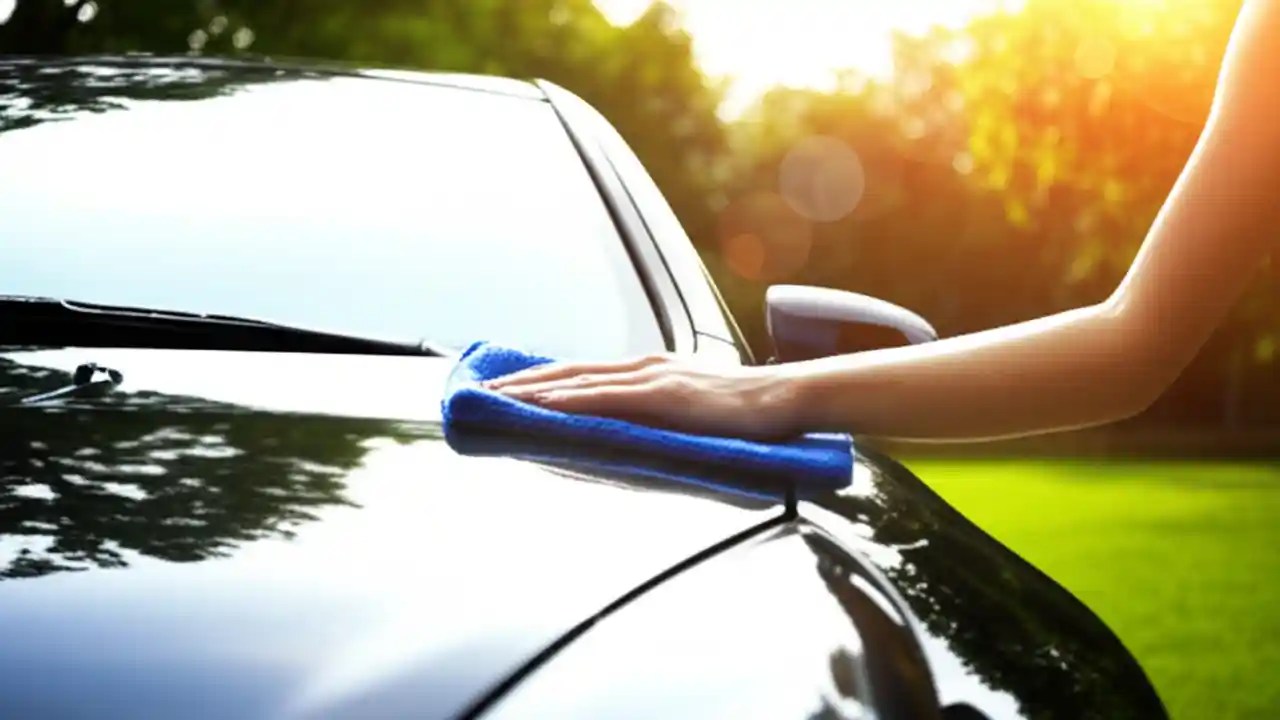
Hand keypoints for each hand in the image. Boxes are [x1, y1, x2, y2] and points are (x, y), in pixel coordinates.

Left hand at [485, 354, 804, 439]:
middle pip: (570, 369)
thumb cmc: (745, 411)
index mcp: (650, 369)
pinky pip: (609, 397)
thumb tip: (626, 433)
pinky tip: (545, 405)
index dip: (543, 378)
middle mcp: (645, 366)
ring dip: (534, 389)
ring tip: (497, 398)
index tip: (508, 388)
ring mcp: (655, 378)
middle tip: (482, 392)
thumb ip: (658, 414)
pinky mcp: (666, 396)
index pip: (585, 371)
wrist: (787, 401)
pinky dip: (571, 399)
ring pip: (580, 379)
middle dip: (522, 381)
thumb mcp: (692, 407)